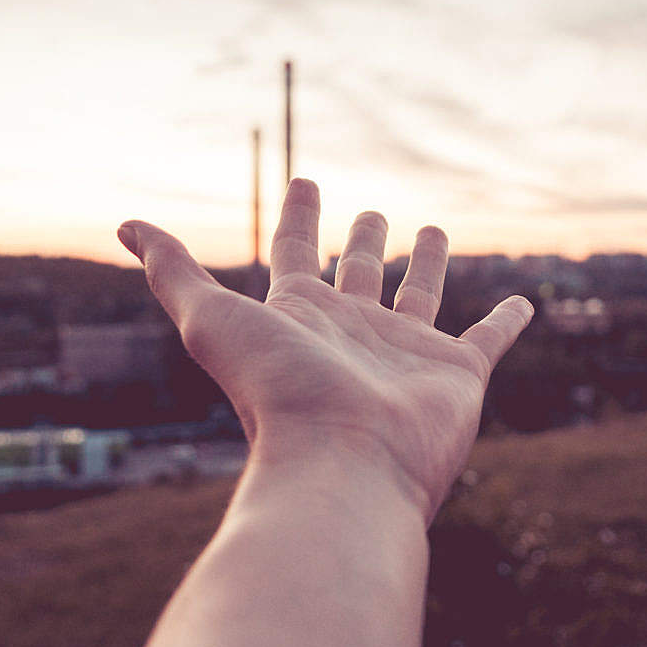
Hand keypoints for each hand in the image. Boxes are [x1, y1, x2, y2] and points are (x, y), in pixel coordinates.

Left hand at [118, 178, 533, 524]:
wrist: (341, 466)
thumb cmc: (275, 395)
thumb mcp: (211, 321)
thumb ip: (173, 273)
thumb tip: (127, 226)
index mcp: (300, 315)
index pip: (297, 251)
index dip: (301, 214)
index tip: (308, 180)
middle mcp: (352, 332)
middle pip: (359, 273)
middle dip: (365, 240)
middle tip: (373, 210)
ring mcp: (405, 355)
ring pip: (419, 297)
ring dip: (426, 265)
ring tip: (433, 230)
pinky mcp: (456, 377)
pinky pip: (487, 340)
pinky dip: (506, 321)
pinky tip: (520, 302)